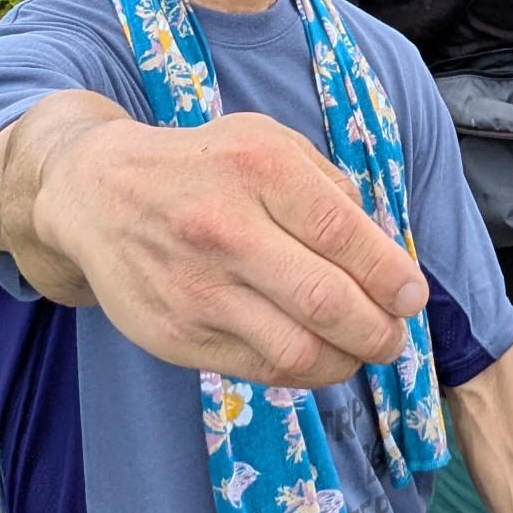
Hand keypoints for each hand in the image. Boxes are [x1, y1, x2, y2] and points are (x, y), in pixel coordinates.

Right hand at [11, 101, 427, 386]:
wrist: (99, 194)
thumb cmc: (204, 165)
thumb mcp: (267, 142)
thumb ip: (329, 187)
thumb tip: (386, 249)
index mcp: (260, 167)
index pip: (343, 233)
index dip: (390, 274)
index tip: (413, 297)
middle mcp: (228, 227)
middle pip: (327, 301)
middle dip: (379, 330)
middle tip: (396, 336)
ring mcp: (199, 287)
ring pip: (297, 350)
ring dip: (346, 361)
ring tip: (362, 351)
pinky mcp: (177, 336)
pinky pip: (259, 369)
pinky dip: (302, 370)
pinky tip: (317, 355)